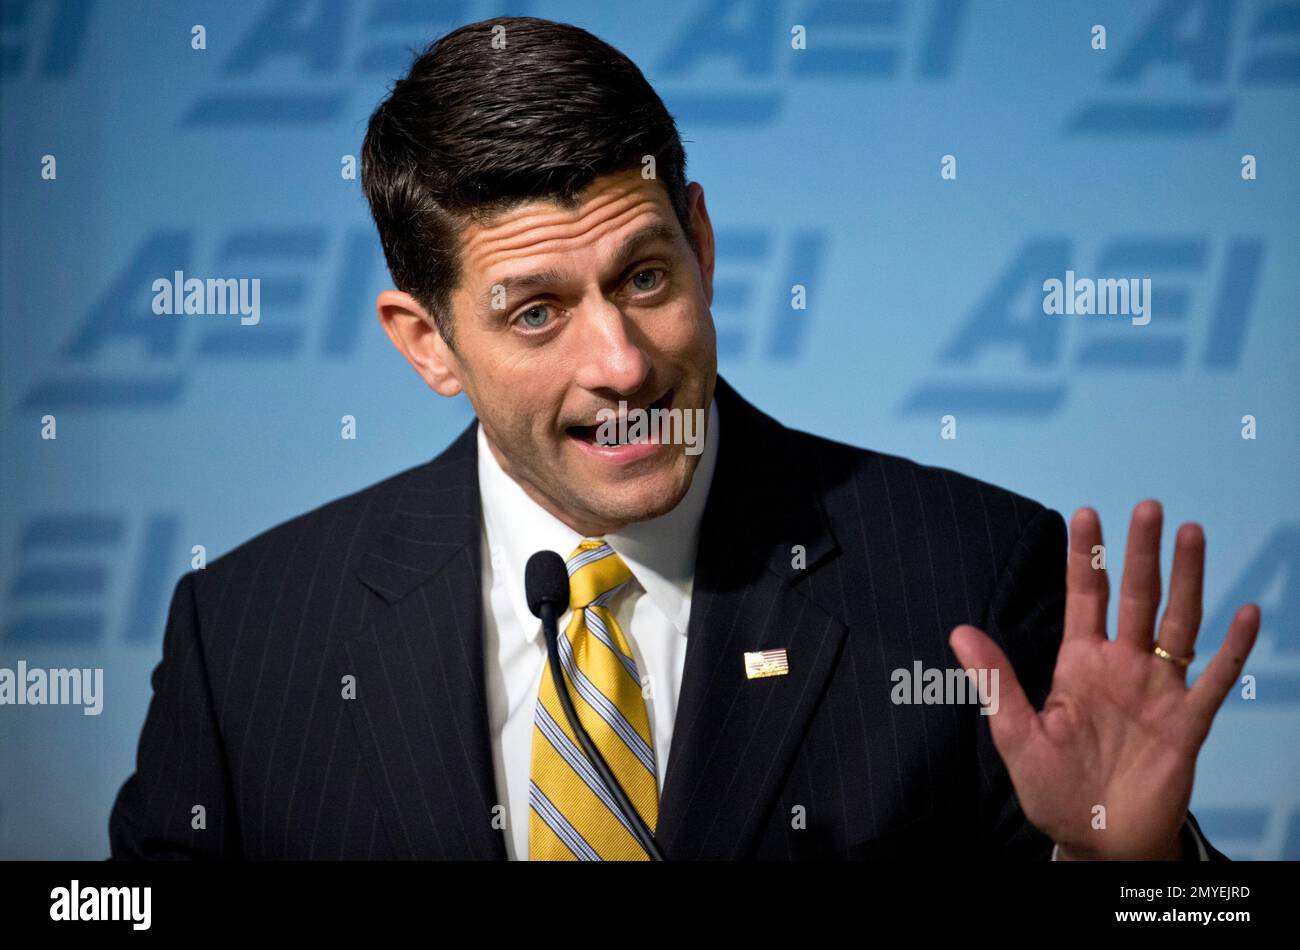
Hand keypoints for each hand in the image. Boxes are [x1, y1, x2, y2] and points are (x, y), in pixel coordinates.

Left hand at [949, 500, 1259, 859]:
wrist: (1096, 839)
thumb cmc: (1053, 788)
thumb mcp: (1016, 733)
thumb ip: (995, 680)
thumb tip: (958, 631)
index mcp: (1078, 663)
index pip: (1084, 596)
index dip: (1085, 556)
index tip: (1086, 512)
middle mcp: (1121, 666)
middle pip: (1136, 597)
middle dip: (1140, 552)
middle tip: (1148, 506)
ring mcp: (1158, 690)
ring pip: (1178, 623)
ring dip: (1187, 579)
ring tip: (1192, 534)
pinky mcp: (1187, 723)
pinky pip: (1214, 679)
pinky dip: (1232, 648)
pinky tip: (1245, 614)